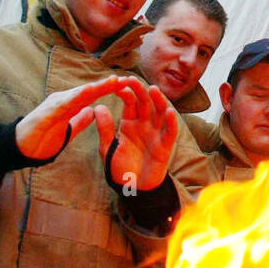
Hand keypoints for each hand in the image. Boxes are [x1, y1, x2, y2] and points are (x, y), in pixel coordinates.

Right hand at [15, 77, 126, 160]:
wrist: (20, 149)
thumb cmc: (42, 139)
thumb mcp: (67, 131)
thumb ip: (79, 121)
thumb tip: (92, 111)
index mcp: (69, 105)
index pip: (92, 96)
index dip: (108, 90)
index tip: (126, 86)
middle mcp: (63, 101)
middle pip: (88, 92)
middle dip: (106, 85)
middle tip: (124, 79)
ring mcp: (53, 105)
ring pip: (78, 94)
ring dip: (95, 88)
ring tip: (110, 82)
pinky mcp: (45, 113)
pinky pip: (63, 104)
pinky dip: (75, 97)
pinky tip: (87, 93)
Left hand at [98, 77, 178, 192]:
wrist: (132, 188)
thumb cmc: (119, 167)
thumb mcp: (107, 147)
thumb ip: (105, 128)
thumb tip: (97, 106)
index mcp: (129, 123)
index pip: (129, 103)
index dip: (125, 92)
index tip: (117, 82)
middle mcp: (144, 125)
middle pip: (145, 103)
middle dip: (139, 91)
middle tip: (132, 79)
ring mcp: (156, 134)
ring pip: (160, 113)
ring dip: (158, 101)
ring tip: (152, 89)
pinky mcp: (165, 146)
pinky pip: (170, 132)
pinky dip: (171, 122)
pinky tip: (169, 112)